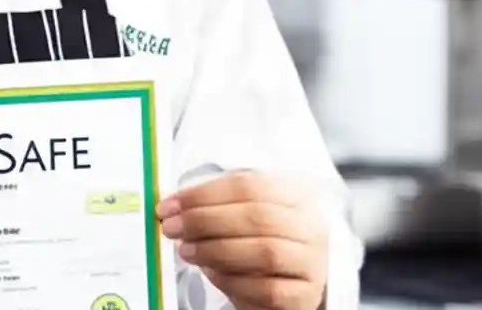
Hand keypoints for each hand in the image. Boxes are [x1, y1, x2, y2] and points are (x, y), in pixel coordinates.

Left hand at [157, 172, 328, 309]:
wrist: (295, 282)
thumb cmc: (264, 243)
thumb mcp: (248, 217)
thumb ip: (219, 208)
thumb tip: (174, 207)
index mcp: (295, 195)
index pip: (249, 185)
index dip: (204, 194)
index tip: (170, 204)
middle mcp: (309, 226)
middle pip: (257, 216)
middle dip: (205, 220)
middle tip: (171, 227)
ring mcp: (312, 262)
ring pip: (264, 252)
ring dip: (216, 249)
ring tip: (186, 250)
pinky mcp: (304, 295)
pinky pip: (267, 289)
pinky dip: (233, 280)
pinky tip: (211, 273)